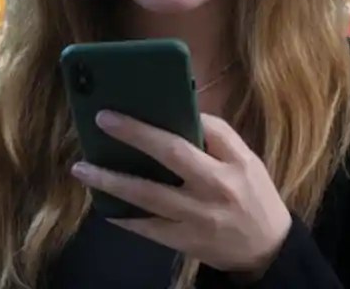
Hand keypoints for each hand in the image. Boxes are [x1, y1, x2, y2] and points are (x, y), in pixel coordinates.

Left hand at [71, 111, 291, 276]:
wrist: (268, 251)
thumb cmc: (252, 196)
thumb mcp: (247, 162)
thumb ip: (217, 139)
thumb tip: (178, 113)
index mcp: (235, 162)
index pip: (206, 128)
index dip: (176, 110)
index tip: (143, 99)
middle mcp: (216, 186)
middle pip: (171, 154)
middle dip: (135, 134)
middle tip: (102, 119)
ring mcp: (198, 216)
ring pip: (148, 195)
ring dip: (111, 180)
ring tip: (81, 168)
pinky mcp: (185, 241)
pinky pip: (147, 227)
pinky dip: (123, 216)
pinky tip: (102, 204)